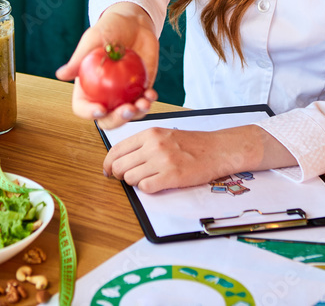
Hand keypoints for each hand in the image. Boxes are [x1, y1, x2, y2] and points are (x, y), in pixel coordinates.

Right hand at [57, 2, 159, 128]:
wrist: (134, 21)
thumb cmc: (109, 28)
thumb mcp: (93, 39)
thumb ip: (78, 59)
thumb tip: (60, 75)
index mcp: (87, 87)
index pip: (83, 108)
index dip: (90, 113)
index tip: (101, 109)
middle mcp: (104, 95)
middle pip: (108, 119)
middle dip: (118, 119)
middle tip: (127, 110)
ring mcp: (124, 94)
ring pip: (128, 114)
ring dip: (137, 113)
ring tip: (144, 101)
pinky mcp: (141, 89)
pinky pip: (145, 101)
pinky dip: (149, 101)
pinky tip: (151, 94)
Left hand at [104, 128, 237, 192]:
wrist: (217, 150)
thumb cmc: (192, 144)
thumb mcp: (164, 135)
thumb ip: (144, 144)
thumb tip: (121, 159)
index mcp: (150, 134)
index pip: (116, 149)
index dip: (108, 163)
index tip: (107, 171)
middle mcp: (153, 146)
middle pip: (119, 166)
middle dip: (119, 175)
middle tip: (126, 178)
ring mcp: (162, 161)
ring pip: (130, 178)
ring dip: (134, 183)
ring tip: (146, 179)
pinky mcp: (171, 177)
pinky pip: (145, 188)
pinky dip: (147, 189)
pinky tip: (156, 184)